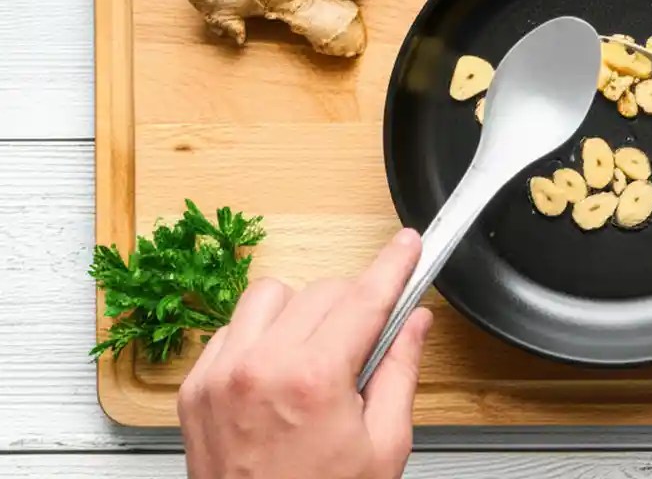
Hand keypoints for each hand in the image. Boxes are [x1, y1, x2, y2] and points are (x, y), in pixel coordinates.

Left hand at [178, 229, 431, 478]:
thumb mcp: (384, 446)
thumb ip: (400, 372)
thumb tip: (415, 324)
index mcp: (315, 380)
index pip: (365, 298)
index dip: (394, 265)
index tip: (408, 245)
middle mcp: (261, 367)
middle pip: (323, 291)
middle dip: (354, 306)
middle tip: (369, 341)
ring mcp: (221, 375)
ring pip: (272, 296)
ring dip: (303, 312)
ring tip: (317, 354)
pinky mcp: (196, 388)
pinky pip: (234, 328)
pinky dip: (260, 336)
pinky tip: (278, 370)